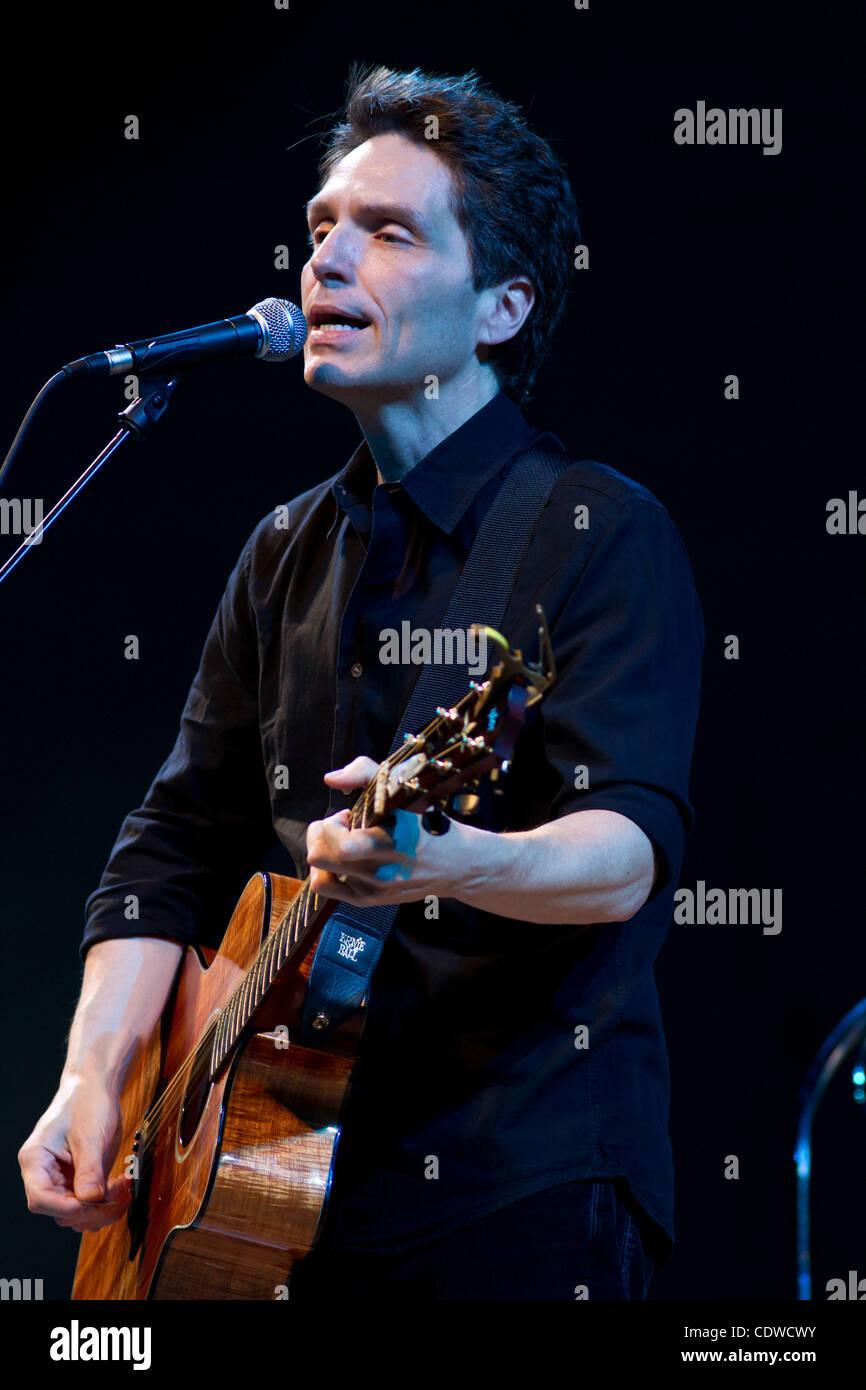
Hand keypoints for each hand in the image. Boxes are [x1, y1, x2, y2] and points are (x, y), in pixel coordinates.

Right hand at [18, 1074, 131, 1232]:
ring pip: (77, 1213)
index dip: (64, 1206)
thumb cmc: (87, 1102)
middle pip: (60, 1211)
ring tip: (123, 1190)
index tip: (90, 1202)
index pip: (39, 1198)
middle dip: (91, 1208)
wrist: (97, 1088)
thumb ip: (89, 1170)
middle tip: (117, 1193)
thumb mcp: (90, 1136)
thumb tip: (89, 1200)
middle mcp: (45, 1174)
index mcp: (35, 1159)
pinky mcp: (80, 1180)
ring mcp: (63, 1179)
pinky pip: (90, 1204)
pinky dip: (107, 1203)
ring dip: (102, 1210)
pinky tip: (122, 1188)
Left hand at [306, 755, 478, 907]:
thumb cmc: (428, 823)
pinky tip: (347, 858)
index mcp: (392, 842)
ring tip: (346, 841)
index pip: (341, 846)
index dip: (332, 824)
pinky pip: (325, 887)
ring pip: (318, 872)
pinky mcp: (367, 901)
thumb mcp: (406, 790)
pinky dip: (327, 869)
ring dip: (325, 850)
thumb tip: (331, 779)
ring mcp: (372, 890)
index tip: (349, 814)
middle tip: (343, 825)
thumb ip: (366, 773)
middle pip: (319, 857)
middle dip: (321, 833)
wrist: (456, 865)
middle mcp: (380, 872)